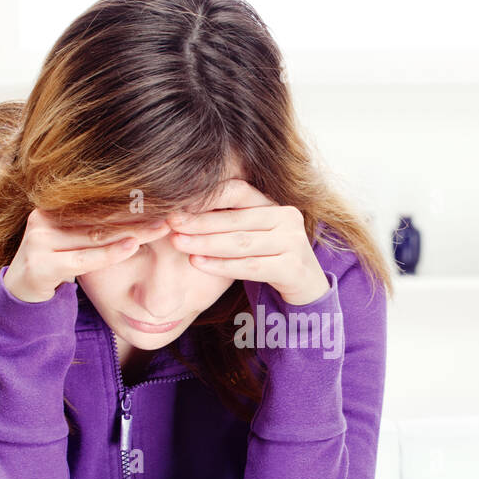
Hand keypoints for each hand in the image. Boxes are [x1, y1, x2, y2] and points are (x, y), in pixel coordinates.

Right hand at [4, 207, 171, 302]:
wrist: (21, 291)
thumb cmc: (55, 261)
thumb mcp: (71, 240)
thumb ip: (92, 225)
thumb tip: (136, 209)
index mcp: (51, 207)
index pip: (97, 203)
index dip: (128, 202)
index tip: (157, 198)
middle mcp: (42, 219)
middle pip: (98, 217)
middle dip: (135, 215)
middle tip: (168, 210)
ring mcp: (39, 241)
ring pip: (94, 236)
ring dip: (132, 232)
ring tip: (160, 227)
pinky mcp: (42, 265)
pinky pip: (84, 259)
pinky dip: (110, 253)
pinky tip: (133, 245)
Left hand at [165, 179, 329, 306]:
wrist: (307, 287)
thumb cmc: (271, 258)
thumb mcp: (256, 234)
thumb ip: (232, 220)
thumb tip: (185, 207)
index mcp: (276, 205)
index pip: (239, 191)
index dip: (209, 194)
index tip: (179, 201)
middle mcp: (287, 218)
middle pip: (236, 218)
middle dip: (199, 221)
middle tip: (171, 221)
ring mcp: (293, 242)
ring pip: (240, 243)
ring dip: (205, 242)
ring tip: (178, 242)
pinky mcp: (292, 268)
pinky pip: (250, 266)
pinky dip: (221, 265)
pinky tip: (197, 262)